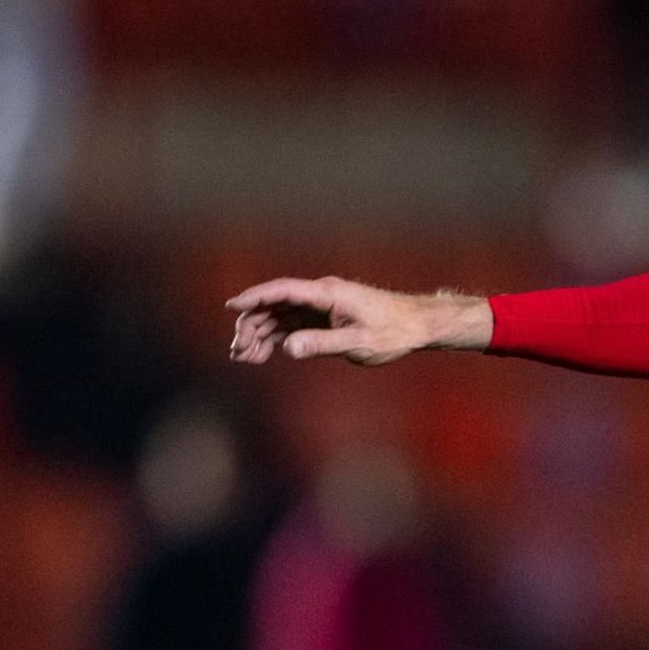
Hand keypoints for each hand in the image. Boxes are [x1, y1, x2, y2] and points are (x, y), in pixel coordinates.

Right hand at [225, 277, 482, 364]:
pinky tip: (262, 354)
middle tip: (238, 352)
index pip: (282, 291)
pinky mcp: (324, 318)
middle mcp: (320, 295)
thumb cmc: (392, 332)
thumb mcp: (358, 342)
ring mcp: (321, 306)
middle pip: (274, 305)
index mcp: (327, 294)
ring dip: (260, 334)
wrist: (417, 326)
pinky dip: (276, 338)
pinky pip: (292, 325)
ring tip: (244, 358)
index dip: (254, 297)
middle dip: (252, 325)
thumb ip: (321, 344)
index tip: (231, 306)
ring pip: (280, 316)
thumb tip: (287, 348)